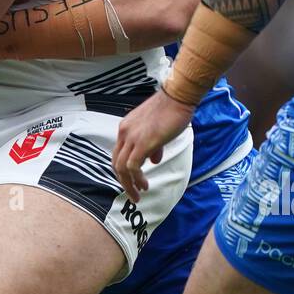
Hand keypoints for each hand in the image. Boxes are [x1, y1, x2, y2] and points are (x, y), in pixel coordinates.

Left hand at [113, 88, 195, 202]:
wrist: (178, 97)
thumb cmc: (172, 110)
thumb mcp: (158, 130)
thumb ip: (153, 146)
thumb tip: (154, 160)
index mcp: (126, 128)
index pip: (119, 153)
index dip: (124, 170)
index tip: (133, 182)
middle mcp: (124, 132)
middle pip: (116, 162)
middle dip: (123, 181)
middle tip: (133, 194)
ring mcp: (132, 137)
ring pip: (121, 168)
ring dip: (128, 184)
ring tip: (138, 195)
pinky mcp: (142, 143)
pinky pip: (132, 167)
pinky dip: (136, 179)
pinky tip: (144, 185)